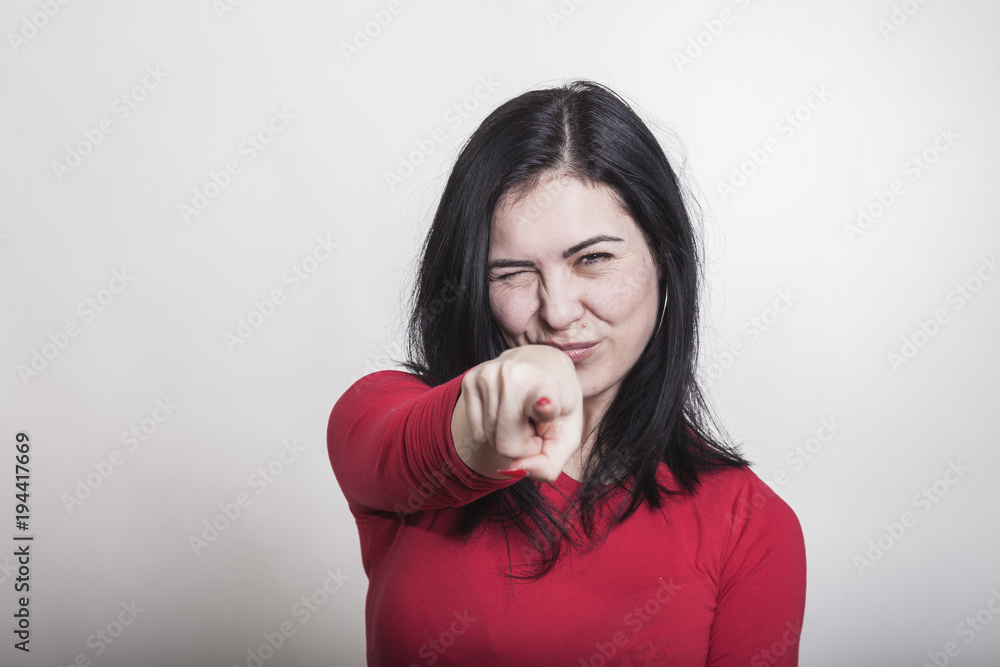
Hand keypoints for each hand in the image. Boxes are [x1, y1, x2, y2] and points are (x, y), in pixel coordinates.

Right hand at [451, 344, 583, 482]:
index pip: (541, 399)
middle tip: (534, 425)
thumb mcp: (566, 437)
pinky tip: (506, 411)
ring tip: (522, 414)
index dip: (542, 405)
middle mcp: (515, 375)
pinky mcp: (470, 378)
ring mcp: (488, 374)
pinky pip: (476, 432)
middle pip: (505, 444)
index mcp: (547, 386)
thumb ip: (548, 465)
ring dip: (507, 436)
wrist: (544, 365)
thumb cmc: (558, 407)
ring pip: (489, 439)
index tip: (544, 406)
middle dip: (521, 446)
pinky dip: (491, 431)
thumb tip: (514, 470)